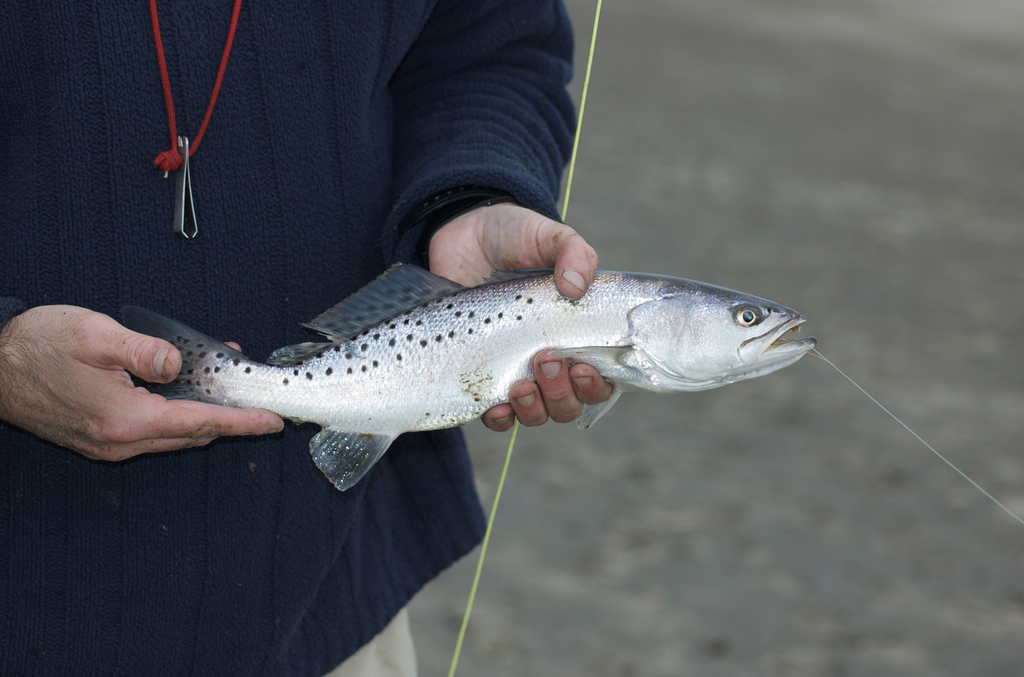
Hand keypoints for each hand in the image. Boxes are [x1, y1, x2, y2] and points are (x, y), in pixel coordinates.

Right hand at [0, 305, 282, 460]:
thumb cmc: (36, 346)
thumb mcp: (94, 335)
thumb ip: (144, 351)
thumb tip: (180, 364)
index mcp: (125, 418)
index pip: (199, 423)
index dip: (241, 422)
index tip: (272, 422)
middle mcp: (120, 441)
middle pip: (192, 433)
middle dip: (227, 414)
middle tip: (252, 393)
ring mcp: (109, 444)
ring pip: (173, 433)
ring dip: (201, 412)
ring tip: (220, 381)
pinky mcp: (100, 438)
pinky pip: (152, 430)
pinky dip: (175, 412)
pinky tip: (182, 386)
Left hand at [427, 203, 613, 429]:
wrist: (464, 233)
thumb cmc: (515, 237)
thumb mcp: (548, 236)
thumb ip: (573, 252)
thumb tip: (576, 287)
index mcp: (577, 334)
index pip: (602, 378)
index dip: (597, 385)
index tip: (583, 366)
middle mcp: (550, 360)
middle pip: (570, 405)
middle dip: (563, 395)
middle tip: (546, 360)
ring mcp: (514, 370)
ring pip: (538, 414)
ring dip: (535, 409)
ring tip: (521, 386)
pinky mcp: (479, 376)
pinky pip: (496, 417)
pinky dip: (500, 420)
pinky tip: (496, 408)